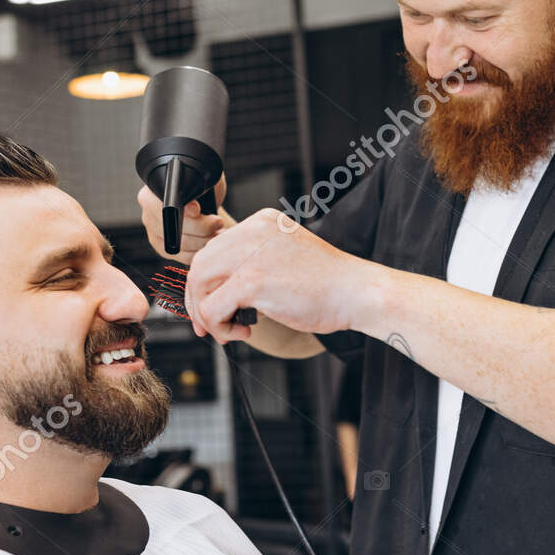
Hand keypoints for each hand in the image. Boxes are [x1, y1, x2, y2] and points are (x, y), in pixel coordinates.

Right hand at [136, 174, 229, 264]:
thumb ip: (199, 185)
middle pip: (171, 228)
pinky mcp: (162, 248)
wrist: (203, 202)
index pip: (163, 206)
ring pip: (178, 245)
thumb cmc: (202, 188)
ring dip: (203, 241)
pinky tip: (208, 242)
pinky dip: (199, 252)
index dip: (182, 211)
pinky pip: (181, 256)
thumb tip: (192, 208)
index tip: (199, 211)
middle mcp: (148, 213)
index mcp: (152, 192)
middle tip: (218, 223)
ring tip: (217, 232)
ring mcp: (153, 232)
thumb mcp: (204, 179)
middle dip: (201, 228)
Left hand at [184, 209, 375, 341]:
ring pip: (200, 285)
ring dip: (208, 315)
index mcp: (260, 222)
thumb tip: (215, 292)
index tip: (209, 307)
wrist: (357, 292)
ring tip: (230, 330)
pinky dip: (220, 326)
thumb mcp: (283, 259)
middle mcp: (252, 231)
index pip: (213, 249)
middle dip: (198, 301)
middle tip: (209, 326)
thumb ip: (252, 264)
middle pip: (200, 265)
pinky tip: (243, 331)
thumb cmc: (326, 284)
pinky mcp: (253, 280)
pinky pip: (213, 307)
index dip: (205, 283)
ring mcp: (251, 254)